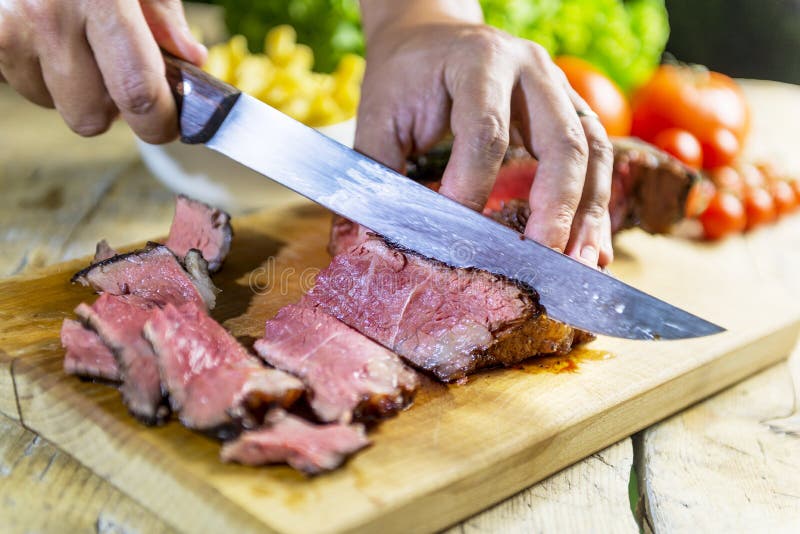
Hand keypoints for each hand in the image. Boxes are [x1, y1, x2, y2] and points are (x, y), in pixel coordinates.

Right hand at [0, 0, 206, 142]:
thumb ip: (164, 13)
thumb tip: (191, 59)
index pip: (138, 94)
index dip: (159, 122)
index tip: (168, 124)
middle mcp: (48, 15)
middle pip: (89, 116)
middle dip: (110, 107)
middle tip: (117, 74)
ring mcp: (7, 26)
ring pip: (49, 103)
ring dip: (68, 85)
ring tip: (73, 38)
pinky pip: (16, 81)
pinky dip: (34, 69)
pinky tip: (43, 36)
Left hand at [356, 3, 612, 266]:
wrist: (430, 37)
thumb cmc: (403, 78)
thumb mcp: (379, 118)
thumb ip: (375, 175)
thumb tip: (359, 244)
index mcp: (478, 61)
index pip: (485, 131)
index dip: (473, 188)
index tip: (457, 238)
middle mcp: (530, 68)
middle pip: (561, 140)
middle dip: (555, 206)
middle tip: (541, 258)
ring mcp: (557, 87)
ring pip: (593, 149)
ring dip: (589, 211)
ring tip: (581, 263)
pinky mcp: (569, 109)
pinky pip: (597, 155)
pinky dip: (596, 203)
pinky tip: (592, 245)